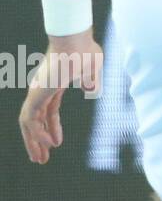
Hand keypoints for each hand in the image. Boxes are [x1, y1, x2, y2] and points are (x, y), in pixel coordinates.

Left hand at [20, 30, 101, 164]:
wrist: (75, 41)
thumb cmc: (85, 51)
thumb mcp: (93, 70)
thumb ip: (91, 80)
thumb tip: (91, 90)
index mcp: (54, 83)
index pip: (50, 110)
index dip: (53, 127)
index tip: (58, 143)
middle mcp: (42, 89)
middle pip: (36, 120)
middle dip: (38, 140)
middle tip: (42, 158)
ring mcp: (37, 92)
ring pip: (29, 124)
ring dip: (33, 143)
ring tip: (40, 159)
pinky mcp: (35, 95)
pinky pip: (31, 121)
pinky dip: (37, 134)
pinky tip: (48, 145)